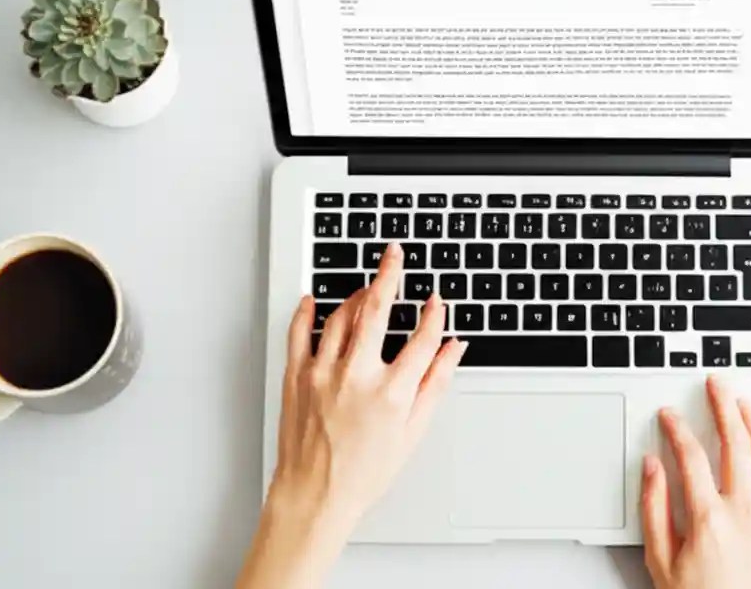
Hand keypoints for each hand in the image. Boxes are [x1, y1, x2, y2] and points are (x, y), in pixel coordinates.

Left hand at [237, 243, 466, 588]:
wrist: (314, 496)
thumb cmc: (363, 473)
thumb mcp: (413, 433)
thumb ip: (436, 384)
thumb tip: (453, 350)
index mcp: (391, 393)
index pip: (421, 338)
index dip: (433, 314)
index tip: (436, 301)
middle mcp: (356, 377)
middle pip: (376, 310)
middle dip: (389, 275)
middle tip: (394, 255)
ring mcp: (322, 374)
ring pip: (340, 316)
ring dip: (355, 294)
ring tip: (366, 286)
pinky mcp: (296, 377)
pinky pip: (299, 333)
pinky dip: (306, 312)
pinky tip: (314, 300)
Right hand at [641, 376, 750, 588]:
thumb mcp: (661, 559)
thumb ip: (654, 507)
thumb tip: (652, 467)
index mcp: (709, 518)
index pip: (691, 455)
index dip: (676, 428)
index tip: (669, 415)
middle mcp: (745, 512)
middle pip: (737, 441)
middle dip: (723, 405)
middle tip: (716, 385)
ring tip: (744, 404)